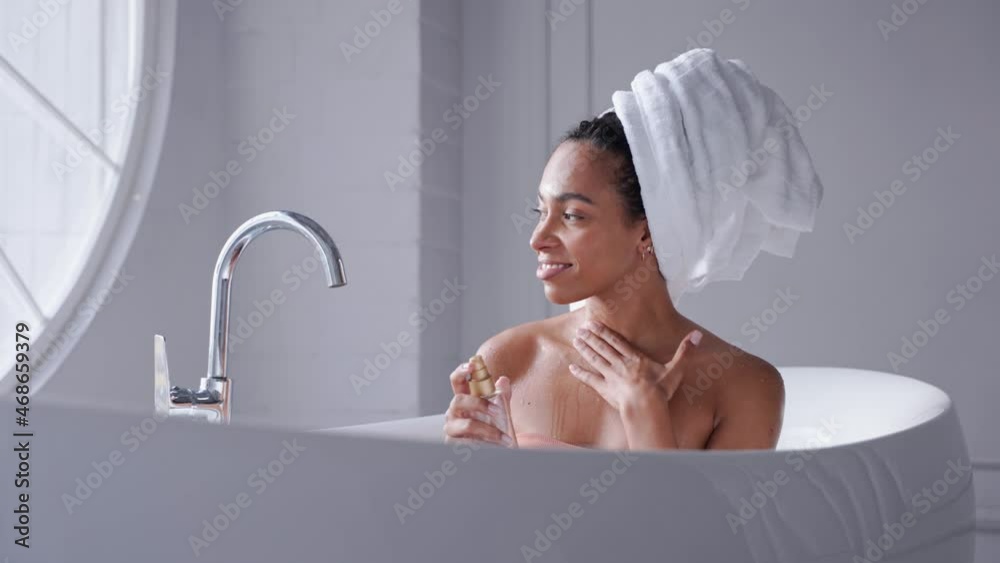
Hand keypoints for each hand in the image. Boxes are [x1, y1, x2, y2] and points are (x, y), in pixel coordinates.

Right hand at [443, 362, 515, 447]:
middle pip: (458, 400)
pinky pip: (467, 442)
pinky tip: (496, 445)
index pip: (456, 381)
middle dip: (480, 404)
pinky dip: (485, 443)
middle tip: (499, 412)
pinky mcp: (452, 443)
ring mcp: (451, 427)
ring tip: (504, 437)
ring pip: (467, 424)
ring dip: (488, 430)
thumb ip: (502, 395)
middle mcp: (454, 411)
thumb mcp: (502, 410)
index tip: (471, 366)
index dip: (461, 371)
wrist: (496, 451)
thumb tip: (503, 380)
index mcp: (464, 398)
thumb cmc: (495, 428)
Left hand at [569, 320, 701, 411]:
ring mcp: (610, 376)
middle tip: (580, 329)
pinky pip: (589, 379)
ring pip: (594, 359)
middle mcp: (619, 364)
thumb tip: (698, 335)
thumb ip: (685, 351)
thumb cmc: (660, 391)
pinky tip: (572, 367)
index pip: (616, 341)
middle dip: (591, 337)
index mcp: (634, 358)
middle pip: (602, 347)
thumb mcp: (675, 369)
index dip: (604, 332)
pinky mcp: (604, 389)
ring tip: (576, 340)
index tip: (593, 324)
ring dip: (584, 349)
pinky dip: (580, 373)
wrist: (646, 407)